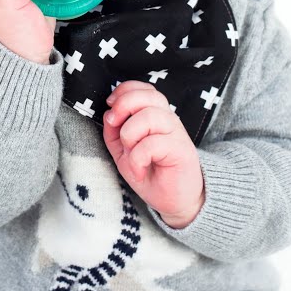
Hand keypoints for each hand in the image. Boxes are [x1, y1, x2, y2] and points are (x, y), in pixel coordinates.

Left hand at [103, 80, 204, 228]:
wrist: (174, 201)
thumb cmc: (150, 173)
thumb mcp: (123, 152)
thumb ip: (114, 133)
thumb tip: (108, 115)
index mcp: (155, 115)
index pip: (144, 88)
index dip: (124, 91)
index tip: (111, 106)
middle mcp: (168, 120)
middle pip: (149, 95)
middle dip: (124, 105)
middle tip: (114, 124)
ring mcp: (176, 134)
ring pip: (150, 116)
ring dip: (130, 134)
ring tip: (130, 153)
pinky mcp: (181, 150)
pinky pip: (152, 143)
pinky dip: (138, 158)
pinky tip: (139, 170)